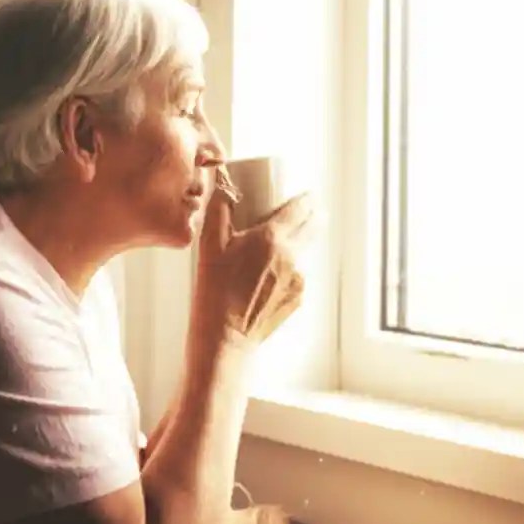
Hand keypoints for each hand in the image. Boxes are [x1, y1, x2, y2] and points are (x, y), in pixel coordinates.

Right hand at [192, 185, 317, 346]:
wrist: (225, 337)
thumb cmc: (214, 290)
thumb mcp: (209, 244)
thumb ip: (219, 210)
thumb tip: (224, 186)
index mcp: (272, 238)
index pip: (302, 208)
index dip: (307, 197)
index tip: (307, 193)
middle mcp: (291, 256)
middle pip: (314, 227)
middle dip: (313, 215)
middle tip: (304, 210)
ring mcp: (297, 279)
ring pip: (303, 253)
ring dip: (295, 245)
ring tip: (273, 249)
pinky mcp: (296, 298)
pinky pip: (295, 277)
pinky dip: (286, 272)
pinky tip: (265, 279)